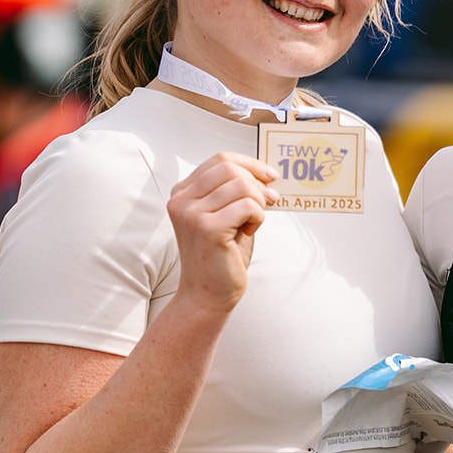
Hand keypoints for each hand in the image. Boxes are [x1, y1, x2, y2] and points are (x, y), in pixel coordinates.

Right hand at [167, 151, 279, 312]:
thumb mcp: (226, 214)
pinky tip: (248, 232)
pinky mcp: (208, 229)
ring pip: (242, 185)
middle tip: (269, 201)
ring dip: (258, 202)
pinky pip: (248, 206)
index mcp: (183, 192)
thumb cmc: (221, 254)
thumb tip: (267, 172)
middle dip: (257, 183)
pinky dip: (258, 217)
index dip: (250, 164)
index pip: (220, 160)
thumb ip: (236, 191)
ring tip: (253, 222)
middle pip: (230, 168)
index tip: (270, 176)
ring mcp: (191, 214)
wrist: (208, 293)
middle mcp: (182, 200)